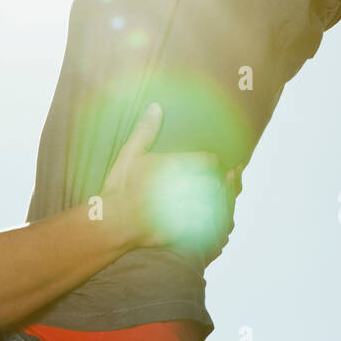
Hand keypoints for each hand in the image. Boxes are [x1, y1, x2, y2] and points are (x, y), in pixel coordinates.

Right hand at [101, 103, 235, 259]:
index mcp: (174, 167)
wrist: (111, 224)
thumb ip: (145, 130)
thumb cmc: (120, 188)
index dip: (214, 163)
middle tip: (228, 177)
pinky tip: (213, 221)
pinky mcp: (186, 233)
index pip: (210, 162)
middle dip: (223, 182)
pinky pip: (211, 230)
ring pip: (219, 208)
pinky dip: (216, 225)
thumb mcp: (130, 154)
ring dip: (223, 203)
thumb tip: (156, 106)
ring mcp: (186, 213)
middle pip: (219, 184)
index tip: (213, 164)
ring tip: (222, 198)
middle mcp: (184, 189)